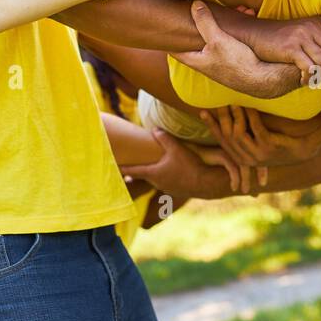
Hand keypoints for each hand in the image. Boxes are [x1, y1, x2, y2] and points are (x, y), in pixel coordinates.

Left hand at [122, 129, 237, 199]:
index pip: (133, 171)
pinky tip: (173, 171)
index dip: (123, 168)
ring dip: (154, 173)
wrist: (206, 183)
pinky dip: (166, 176)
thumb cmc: (189, 166)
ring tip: (155, 166)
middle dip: (138, 170)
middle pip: (144, 175)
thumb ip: (164, 138)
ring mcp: (167, 188)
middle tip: (131, 166)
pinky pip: (167, 182)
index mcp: (153, 173)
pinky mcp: (177, 190)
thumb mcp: (176, 148)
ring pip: (156, 179)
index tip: (113, 168)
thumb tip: (154, 129)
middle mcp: (157, 183)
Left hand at [172, 1, 299, 98]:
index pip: (174, 49)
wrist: (264, 79)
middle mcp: (206, 61)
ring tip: (241, 9)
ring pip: (219, 34)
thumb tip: (193, 4)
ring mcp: (221, 59)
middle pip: (199, 37)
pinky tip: (249, 15)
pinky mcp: (235, 57)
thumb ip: (204, 22)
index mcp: (196, 60)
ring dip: (227, 21)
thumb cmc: (237, 63)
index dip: (169, 37)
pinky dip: (239, 27)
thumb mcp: (217, 39)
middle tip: (206, 6)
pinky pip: (233, 38)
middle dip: (205, 19)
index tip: (165, 24)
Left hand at [201, 105, 320, 169]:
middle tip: (227, 100)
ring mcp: (245, 155)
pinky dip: (211, 126)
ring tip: (214, 105)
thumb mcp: (318, 135)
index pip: (259, 134)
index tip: (245, 103)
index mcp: (273, 149)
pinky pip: (220, 140)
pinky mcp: (236, 152)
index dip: (251, 119)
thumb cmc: (306, 144)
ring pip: (227, 138)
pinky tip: (203, 112)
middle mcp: (256, 155)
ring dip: (220, 122)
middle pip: (239, 136)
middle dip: (232, 119)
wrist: (293, 158)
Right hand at [246, 14, 320, 83]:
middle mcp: (313, 27)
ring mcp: (301, 37)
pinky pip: (309, 67)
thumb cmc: (285, 38)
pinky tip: (306, 80)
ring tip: (318, 79)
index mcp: (319, 21)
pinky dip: (311, 77)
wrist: (257, 34)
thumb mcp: (306, 32)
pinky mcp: (290, 49)